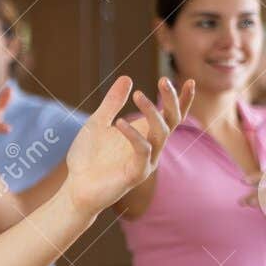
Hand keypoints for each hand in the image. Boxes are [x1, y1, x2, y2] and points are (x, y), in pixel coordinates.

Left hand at [64, 76, 193, 216]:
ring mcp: (146, 161)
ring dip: (152, 113)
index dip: (183, 100)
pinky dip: (133, 135)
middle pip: (172, 120)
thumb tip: (127, 77)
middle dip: (172, 100)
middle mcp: (152, 147)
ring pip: (161, 133)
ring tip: (138, 95)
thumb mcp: (97, 123)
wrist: (75, 187)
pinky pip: (142, 150)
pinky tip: (119, 123)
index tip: (189, 80)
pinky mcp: (136, 173)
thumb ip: (112, 103)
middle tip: (163, 80)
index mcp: (146, 135)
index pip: (171, 115)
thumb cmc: (88, 158)